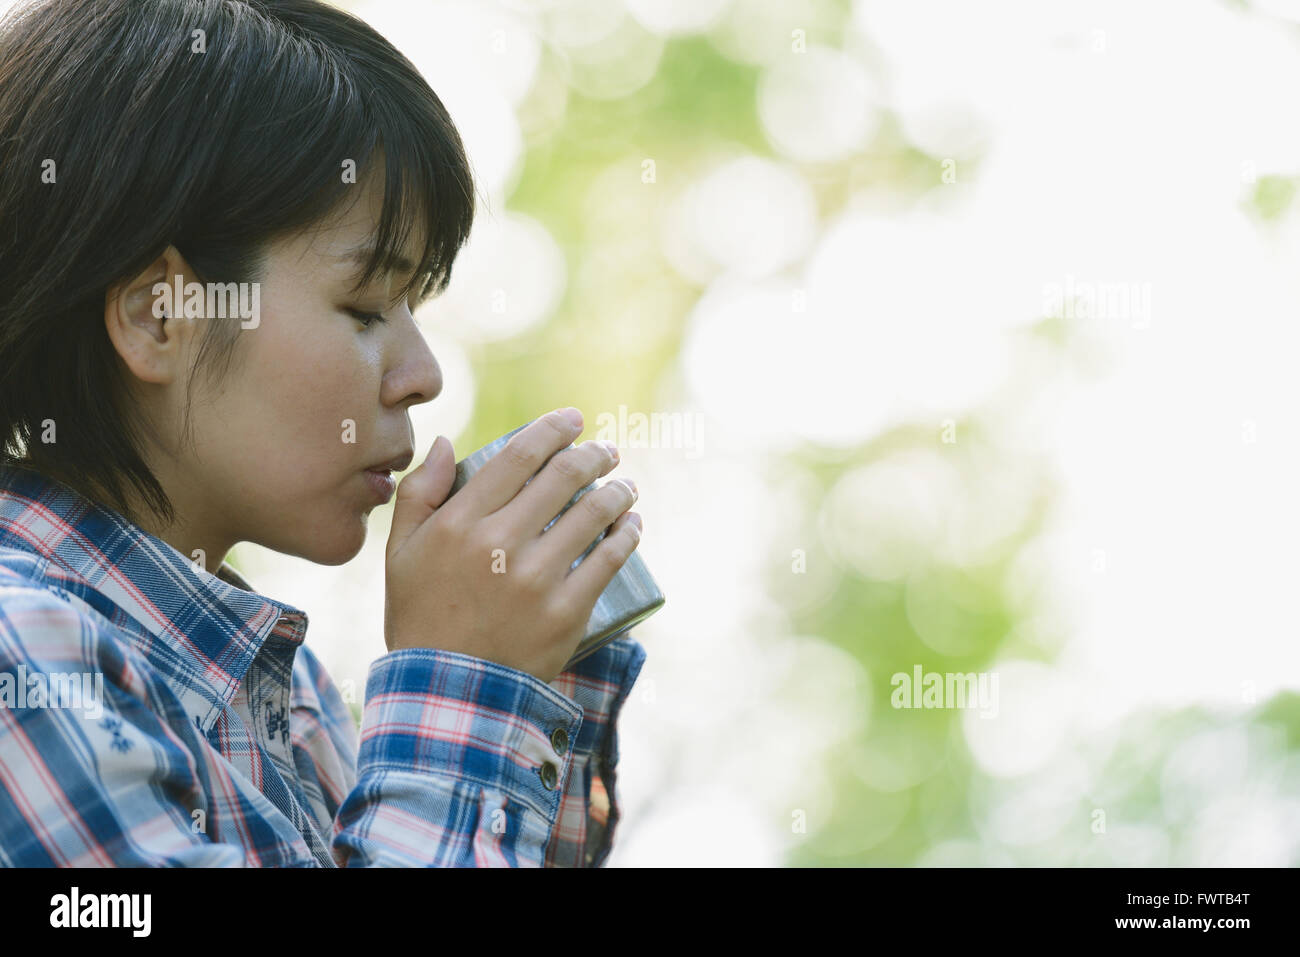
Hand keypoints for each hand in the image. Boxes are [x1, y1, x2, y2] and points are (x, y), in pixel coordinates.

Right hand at [383, 408, 642, 683]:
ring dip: (617, 490)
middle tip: (606, 451)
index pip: (518, 456)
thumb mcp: (399, 555)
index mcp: (458, 523)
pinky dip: (627, 534)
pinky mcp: (566, 612)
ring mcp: (535, 579)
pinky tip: (632, 524)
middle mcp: (498, 544)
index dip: (552, 430)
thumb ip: (418, 493)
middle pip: (563, 477)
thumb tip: (441, 441)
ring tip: (625, 485)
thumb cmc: (422, 617)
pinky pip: (609, 560)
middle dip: (593, 455)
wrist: (447, 694)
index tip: (573, 420)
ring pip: (593, 513)